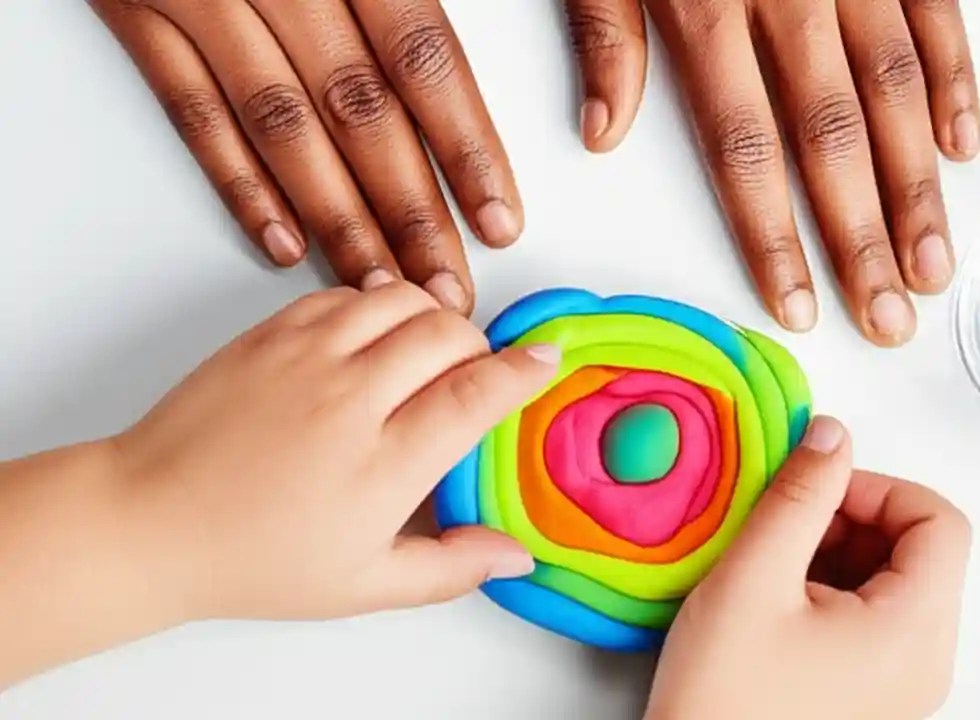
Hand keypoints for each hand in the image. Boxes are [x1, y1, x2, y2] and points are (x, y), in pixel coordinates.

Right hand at [91, 0, 523, 312]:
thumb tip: (463, 80)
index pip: (422, 61)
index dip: (466, 149)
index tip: (498, 221)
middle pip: (359, 111)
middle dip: (410, 212)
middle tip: (447, 285)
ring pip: (282, 126)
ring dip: (336, 219)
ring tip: (379, 283)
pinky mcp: (138, 11)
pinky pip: (192, 111)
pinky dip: (241, 183)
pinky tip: (285, 243)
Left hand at [113, 279, 556, 620]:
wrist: (150, 521)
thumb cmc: (253, 559)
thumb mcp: (362, 585)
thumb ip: (450, 568)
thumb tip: (518, 554)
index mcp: (382, 466)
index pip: (476, 394)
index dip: (523, 371)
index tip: (546, 359)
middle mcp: (350, 400)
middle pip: (448, 334)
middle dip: (479, 345)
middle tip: (474, 372)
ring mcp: (306, 357)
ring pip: (401, 299)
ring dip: (431, 316)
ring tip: (428, 348)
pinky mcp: (270, 334)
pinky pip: (347, 293)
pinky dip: (377, 303)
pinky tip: (375, 335)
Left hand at [564, 1, 979, 344]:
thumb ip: (605, 34)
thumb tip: (603, 133)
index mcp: (704, 7)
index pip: (744, 148)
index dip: (775, 236)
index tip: (801, 307)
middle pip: (831, 138)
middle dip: (861, 238)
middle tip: (890, 318)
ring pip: (894, 89)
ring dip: (916, 185)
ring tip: (932, 265)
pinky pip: (933, 11)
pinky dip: (953, 78)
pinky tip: (962, 146)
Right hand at [645, 417, 971, 718]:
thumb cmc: (723, 702)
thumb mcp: (752, 579)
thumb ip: (798, 497)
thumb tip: (832, 436)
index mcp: (914, 632)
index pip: (940, 522)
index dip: (877, 489)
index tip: (816, 490)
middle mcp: (926, 662)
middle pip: (922, 552)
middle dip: (853, 520)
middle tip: (784, 527)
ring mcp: (904, 685)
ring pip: (896, 583)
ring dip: (838, 554)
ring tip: (771, 568)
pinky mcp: (874, 696)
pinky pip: (875, 620)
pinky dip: (832, 592)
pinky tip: (775, 603)